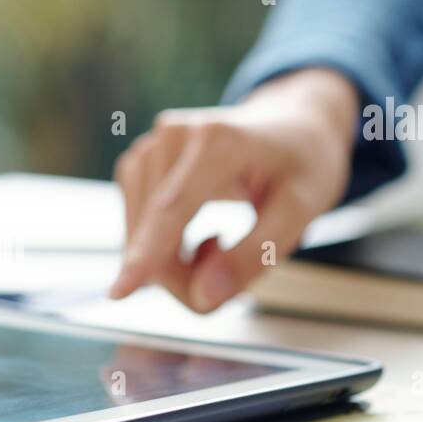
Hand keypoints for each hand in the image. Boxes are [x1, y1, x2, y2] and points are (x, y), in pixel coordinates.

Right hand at [108, 68, 358, 311]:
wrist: (290, 125)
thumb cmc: (300, 163)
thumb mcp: (302, 210)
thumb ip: (254, 254)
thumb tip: (204, 296)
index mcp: (218, 141)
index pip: (173, 209)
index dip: (148, 253)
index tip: (120, 291)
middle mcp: (173, 137)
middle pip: (155, 234)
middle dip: (185, 278)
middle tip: (230, 281)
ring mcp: (150, 148)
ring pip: (139, 237)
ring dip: (175, 264)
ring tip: (220, 244)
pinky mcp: (138, 164)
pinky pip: (137, 227)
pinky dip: (162, 246)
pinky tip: (194, 235)